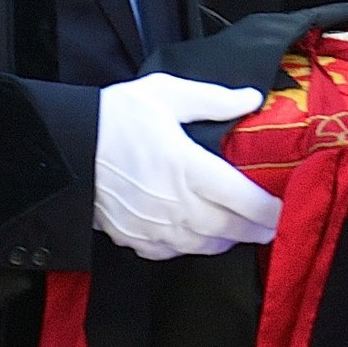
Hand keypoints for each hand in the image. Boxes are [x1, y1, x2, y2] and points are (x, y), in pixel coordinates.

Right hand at [93, 73, 281, 259]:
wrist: (62, 147)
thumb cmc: (116, 117)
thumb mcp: (167, 94)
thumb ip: (213, 99)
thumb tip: (251, 97)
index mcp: (188, 168)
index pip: (240, 198)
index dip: (267, 209)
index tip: (284, 210)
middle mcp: (174, 204)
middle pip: (226, 228)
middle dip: (253, 231)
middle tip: (272, 229)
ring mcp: (152, 226)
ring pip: (200, 245)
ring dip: (225, 241)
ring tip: (240, 234)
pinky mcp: (132, 237)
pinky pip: (169, 252)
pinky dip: (189, 248)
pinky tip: (196, 239)